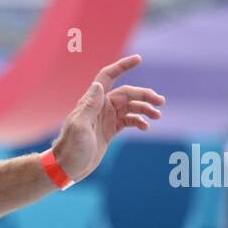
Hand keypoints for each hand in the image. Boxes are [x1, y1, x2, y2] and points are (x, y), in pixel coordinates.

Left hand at [54, 54, 164, 181]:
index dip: (122, 66)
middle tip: (160, 102)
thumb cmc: (70, 149)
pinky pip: (128, 121)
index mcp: (92, 102)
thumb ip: (89, 107)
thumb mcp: (79, 128)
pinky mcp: (109, 131)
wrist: (66, 168)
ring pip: (130, 107)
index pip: (107, 77)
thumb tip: (99, 85)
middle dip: (144, 95)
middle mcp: (100, 107)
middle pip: (126, 93)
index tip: (138, 59)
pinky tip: (145, 127)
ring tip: (157, 116)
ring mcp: (106, 119)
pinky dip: (139, 121)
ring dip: (145, 109)